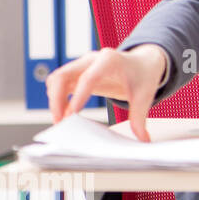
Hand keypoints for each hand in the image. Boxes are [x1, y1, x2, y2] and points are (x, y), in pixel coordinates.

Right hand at [45, 44, 167, 142]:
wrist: (143, 63)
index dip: (77, 97)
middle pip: (63, 75)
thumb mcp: (144, 96)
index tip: (71, 116)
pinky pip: (59, 83)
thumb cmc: (143, 76)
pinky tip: (63, 113)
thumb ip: (139, 118)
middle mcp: (92, 59)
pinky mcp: (77, 72)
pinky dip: (57, 97)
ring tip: (60, 121)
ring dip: (54, 100)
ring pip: (57, 79)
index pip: (88, 78)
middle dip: (56, 99)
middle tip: (60, 122)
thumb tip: (143, 139)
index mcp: (110, 61)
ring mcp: (82, 64)